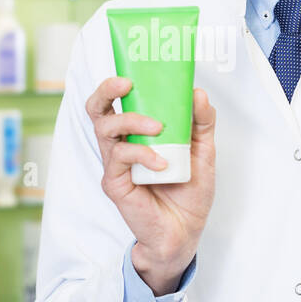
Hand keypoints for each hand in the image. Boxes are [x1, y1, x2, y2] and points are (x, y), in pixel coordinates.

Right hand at [87, 76, 216, 295]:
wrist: (184, 233)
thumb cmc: (189, 193)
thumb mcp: (203, 151)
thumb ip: (202, 122)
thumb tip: (197, 92)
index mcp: (137, 133)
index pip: (118, 100)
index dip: (120, 81)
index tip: (138, 68)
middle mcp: (121, 144)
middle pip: (97, 108)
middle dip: (107, 90)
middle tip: (126, 83)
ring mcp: (115, 163)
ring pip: (105, 128)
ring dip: (131, 120)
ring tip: (157, 126)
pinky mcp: (114, 183)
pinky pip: (120, 158)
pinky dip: (142, 154)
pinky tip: (161, 162)